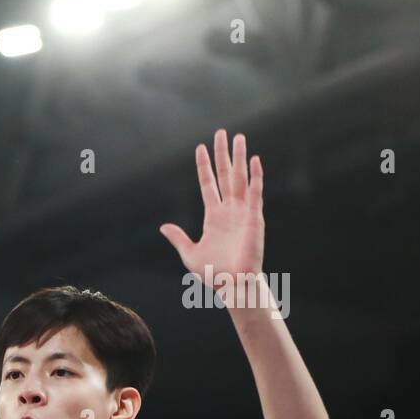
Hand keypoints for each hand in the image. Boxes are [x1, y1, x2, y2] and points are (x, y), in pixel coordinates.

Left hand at [160, 129, 264, 287]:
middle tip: (221, 133)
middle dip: (223, 154)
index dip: (204, 166)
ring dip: (240, 158)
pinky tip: (255, 160)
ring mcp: (242, 212)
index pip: (208, 184)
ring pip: (240, 178)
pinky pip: (255, 193)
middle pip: (225, 175)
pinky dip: (256, 177)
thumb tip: (164, 226)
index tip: (200, 148)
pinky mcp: (254, 218)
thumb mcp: (189, 253)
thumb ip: (178, 238)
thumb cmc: (213, 274)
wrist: (231, 285)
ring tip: (239, 137)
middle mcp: (228, 210)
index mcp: (213, 216)